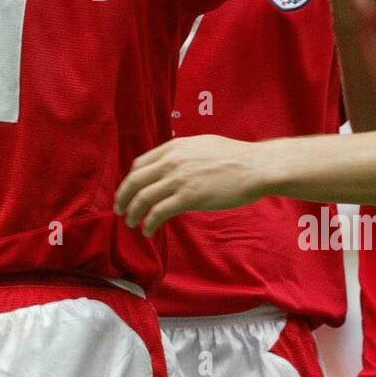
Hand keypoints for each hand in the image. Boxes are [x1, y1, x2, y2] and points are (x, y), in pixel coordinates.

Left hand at [115, 135, 272, 236]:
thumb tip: (171, 165)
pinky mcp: (188, 198)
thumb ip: (182, 154)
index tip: (128, 192)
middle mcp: (171, 161)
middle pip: (135, 181)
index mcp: (173, 147)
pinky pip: (158, 213)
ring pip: (142, 198)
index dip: (130, 181)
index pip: (139, 165)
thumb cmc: (234, 157)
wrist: (255, 167)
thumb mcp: (201, 145)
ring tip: (132, 223)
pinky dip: (149, 223)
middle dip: (123, 198)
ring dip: (133, 213)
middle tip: (120, 210)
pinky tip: (149, 230)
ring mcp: (178, 179)